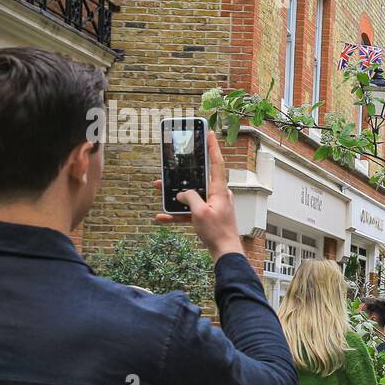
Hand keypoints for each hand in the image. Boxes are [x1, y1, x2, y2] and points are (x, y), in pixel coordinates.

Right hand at [155, 130, 243, 261]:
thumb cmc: (217, 232)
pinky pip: (191, 211)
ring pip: (192, 195)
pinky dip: (178, 213)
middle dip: (183, 172)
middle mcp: (217, 195)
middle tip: (172, 162)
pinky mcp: (208, 216)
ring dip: (175, 194)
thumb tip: (182, 194)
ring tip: (158, 188)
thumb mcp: (199, 212)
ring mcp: (213, 205)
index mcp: (219, 190)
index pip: (216, 163)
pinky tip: (162, 217)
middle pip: (199, 178)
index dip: (213, 147)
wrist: (225, 252)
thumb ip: (189, 198)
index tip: (210, 133)